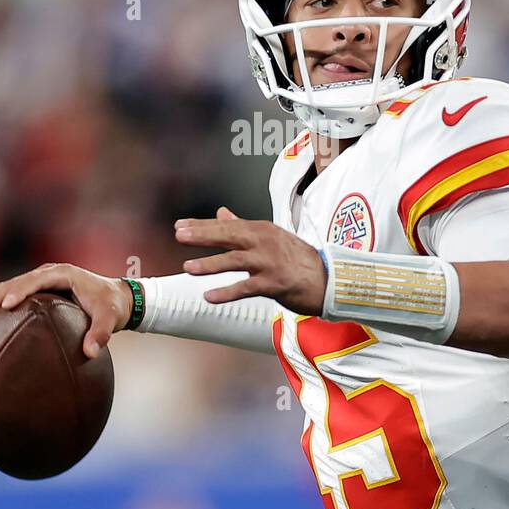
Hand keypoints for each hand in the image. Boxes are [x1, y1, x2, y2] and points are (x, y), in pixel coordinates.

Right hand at [0, 262, 132, 357]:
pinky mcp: (35, 292)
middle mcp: (46, 274)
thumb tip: (90, 353)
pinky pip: (10, 298)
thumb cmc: (112, 306)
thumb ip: (101, 334)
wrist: (116, 298)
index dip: (19, 291)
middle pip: (11, 284)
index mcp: (62, 274)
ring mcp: (39, 282)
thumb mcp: (110, 319)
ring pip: (5, 289)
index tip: (6, 306)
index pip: (35, 280)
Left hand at [175, 206, 326, 315]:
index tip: (180, 225)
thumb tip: (221, 212)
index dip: (202, 225)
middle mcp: (265, 242)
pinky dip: (227, 292)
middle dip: (203, 235)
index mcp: (262, 230)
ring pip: (235, 261)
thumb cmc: (298, 259)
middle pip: (229, 236)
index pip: (227, 225)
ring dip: (210, 264)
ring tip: (188, 267)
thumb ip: (243, 226)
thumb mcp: (271, 238)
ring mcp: (270, 263)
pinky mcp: (275, 283)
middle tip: (179, 235)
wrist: (328, 280)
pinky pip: (246, 288)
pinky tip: (209, 296)